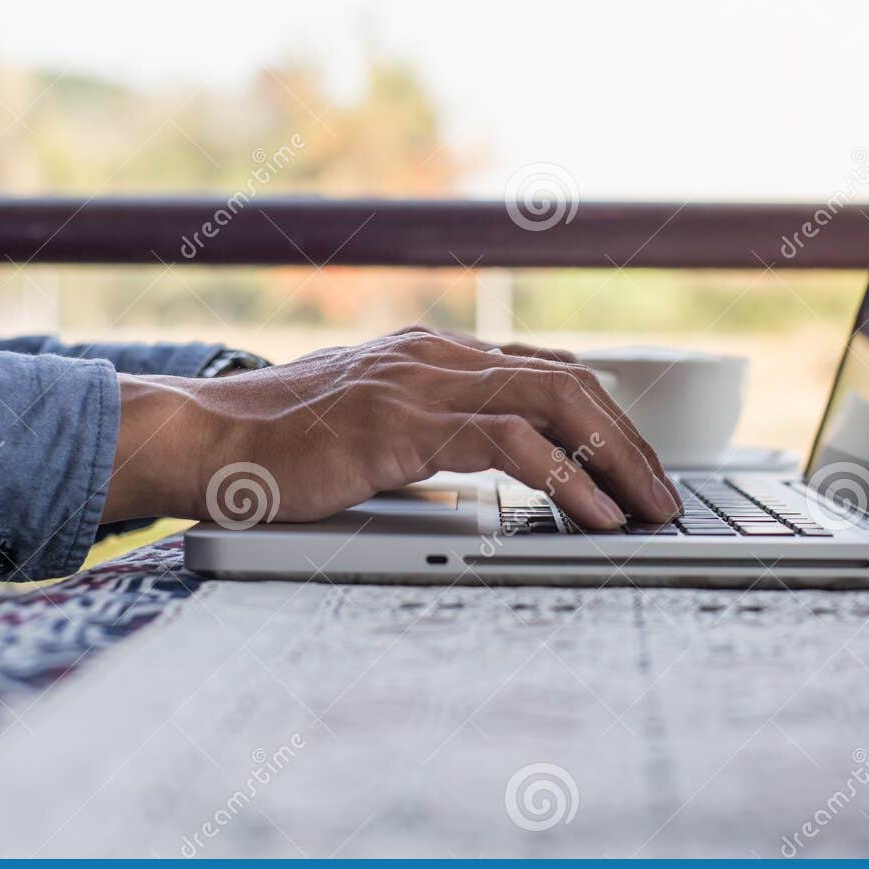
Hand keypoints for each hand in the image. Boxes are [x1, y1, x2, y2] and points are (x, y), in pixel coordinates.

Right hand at [103, 326, 681, 531]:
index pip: (547, 371)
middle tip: (666, 495)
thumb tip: (470, 481)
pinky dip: (565, 480)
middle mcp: (436, 355)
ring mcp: (420, 382)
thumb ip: (420, 438)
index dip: (606, 418)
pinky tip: (593, 515)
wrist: (202, 440)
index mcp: (432, 353)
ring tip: (650, 509)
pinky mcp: (402, 423)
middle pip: (569, 381)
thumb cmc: (274, 448)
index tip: (639, 467)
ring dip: (615, 460)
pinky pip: (510, 445)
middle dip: (630, 440)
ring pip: (554, 402)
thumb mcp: (362, 432)